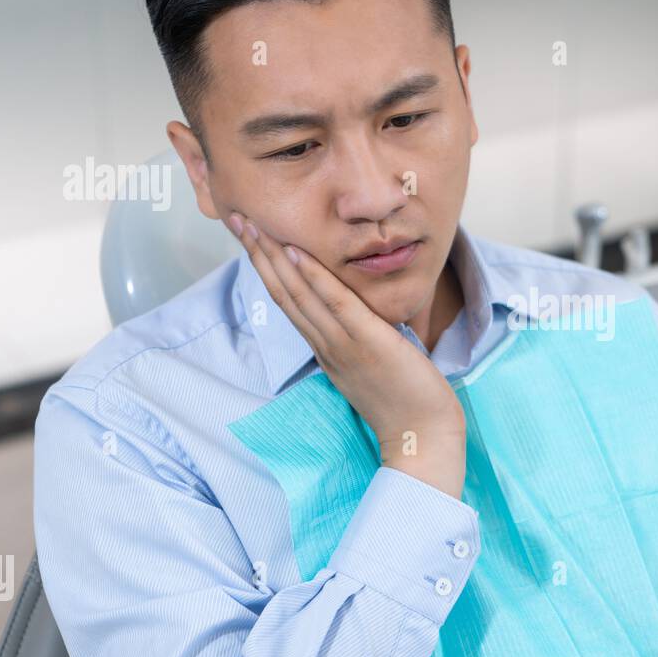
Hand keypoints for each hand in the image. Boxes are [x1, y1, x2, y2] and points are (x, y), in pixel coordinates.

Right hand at [228, 214, 466, 499]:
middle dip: (258, 254)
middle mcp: (326, 346)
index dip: (267, 269)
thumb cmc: (406, 402)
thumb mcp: (374, 365)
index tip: (251, 238)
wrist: (422, 438)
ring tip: (253, 225)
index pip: (289, 303)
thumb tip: (358, 313)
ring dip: (273, 257)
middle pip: (283, 293)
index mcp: (326, 350)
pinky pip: (336, 305)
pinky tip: (296, 252)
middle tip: (236, 219)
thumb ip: (360, 340)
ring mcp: (343, 345)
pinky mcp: (368, 344)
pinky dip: (314, 278)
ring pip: (298, 295)